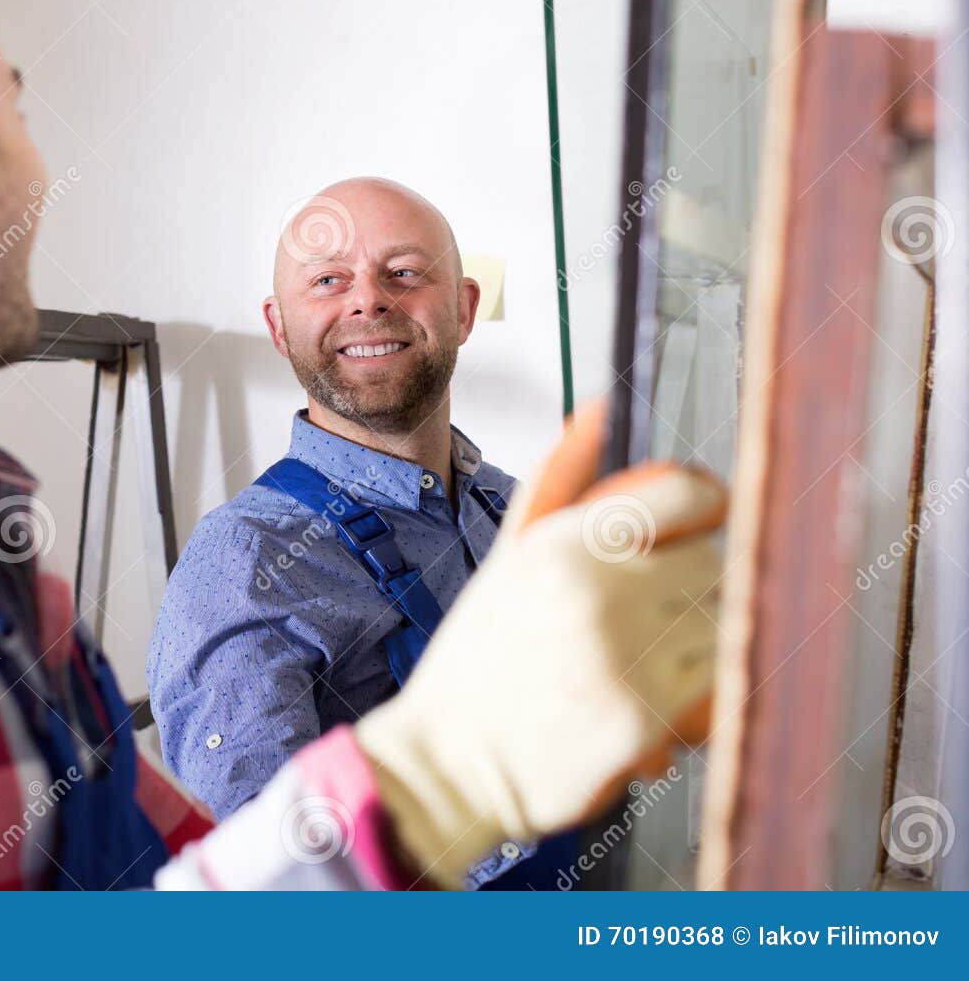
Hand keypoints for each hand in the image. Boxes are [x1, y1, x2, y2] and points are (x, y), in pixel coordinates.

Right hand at [354, 405, 725, 886]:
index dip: (704, 504)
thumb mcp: (509, 555)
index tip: (698, 522)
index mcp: (566, 542)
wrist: (446, 764)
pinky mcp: (649, 723)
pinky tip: (650, 702)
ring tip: (643, 662)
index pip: (689, 492)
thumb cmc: (478, 662)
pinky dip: (700, 698)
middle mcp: (601, 593)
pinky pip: (718, 693)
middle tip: (651, 612)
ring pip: (724, 628)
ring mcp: (629, 660)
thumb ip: (561, 478)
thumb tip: (598, 405)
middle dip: (694, 585)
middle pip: (717, 562)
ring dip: (699, 644)